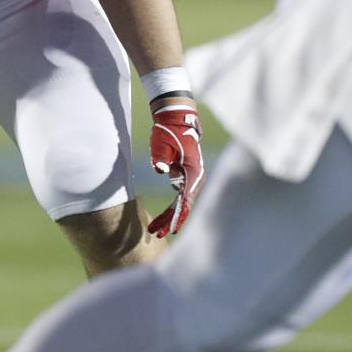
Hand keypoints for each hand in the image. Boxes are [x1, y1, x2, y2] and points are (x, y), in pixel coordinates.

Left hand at [147, 94, 204, 237]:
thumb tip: (161, 171)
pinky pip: (180, 195)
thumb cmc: (168, 130)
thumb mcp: (161, 143)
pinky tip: (164, 217)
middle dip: (171, 220)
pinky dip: (173, 206)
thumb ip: (161, 157)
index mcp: (192, 171)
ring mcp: (193, 177)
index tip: (170, 229)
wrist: (177, 117)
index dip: (177, 215)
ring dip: (170, 215)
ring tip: (155, 229)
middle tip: (156, 234)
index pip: (185, 198)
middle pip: (184, 204)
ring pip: (182, 201)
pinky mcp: (187, 175)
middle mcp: (196, 177)